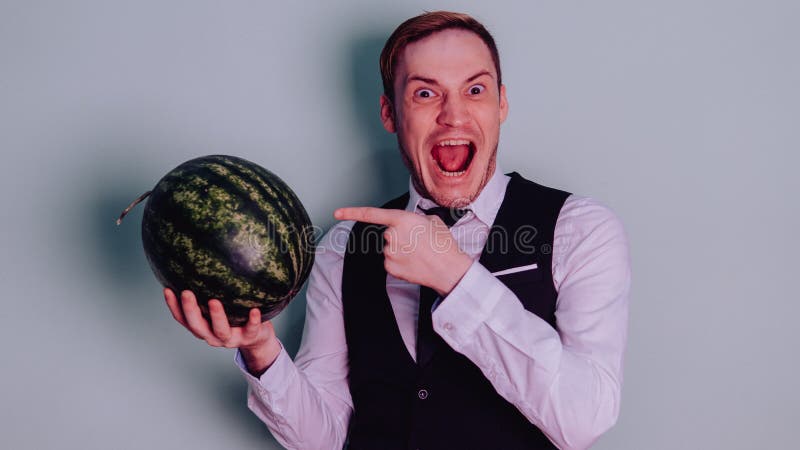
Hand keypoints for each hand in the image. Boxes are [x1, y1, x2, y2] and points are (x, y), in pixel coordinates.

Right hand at [164, 288, 280, 375]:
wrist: (258, 339)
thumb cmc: (235, 317)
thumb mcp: (221, 306)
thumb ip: (209, 292)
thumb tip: (197, 260)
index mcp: (203, 327)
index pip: (183, 319)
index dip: (173, 306)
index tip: (167, 289)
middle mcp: (213, 335)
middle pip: (197, 326)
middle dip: (190, 310)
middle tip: (186, 292)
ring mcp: (231, 338)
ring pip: (221, 330)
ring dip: (216, 316)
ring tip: (213, 301)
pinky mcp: (250, 337)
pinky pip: (251, 329)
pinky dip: (252, 320)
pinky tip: (254, 309)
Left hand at [333, 207, 472, 295]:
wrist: (449, 270)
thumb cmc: (444, 245)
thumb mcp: (433, 221)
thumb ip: (415, 219)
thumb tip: (409, 224)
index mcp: (402, 220)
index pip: (372, 214)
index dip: (352, 212)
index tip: (337, 212)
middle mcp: (392, 236)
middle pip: (387, 234)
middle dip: (399, 237)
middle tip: (419, 242)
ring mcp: (389, 253)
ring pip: (389, 249)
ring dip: (400, 250)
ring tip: (420, 254)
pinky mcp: (390, 268)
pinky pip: (390, 262)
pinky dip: (400, 263)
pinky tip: (414, 264)